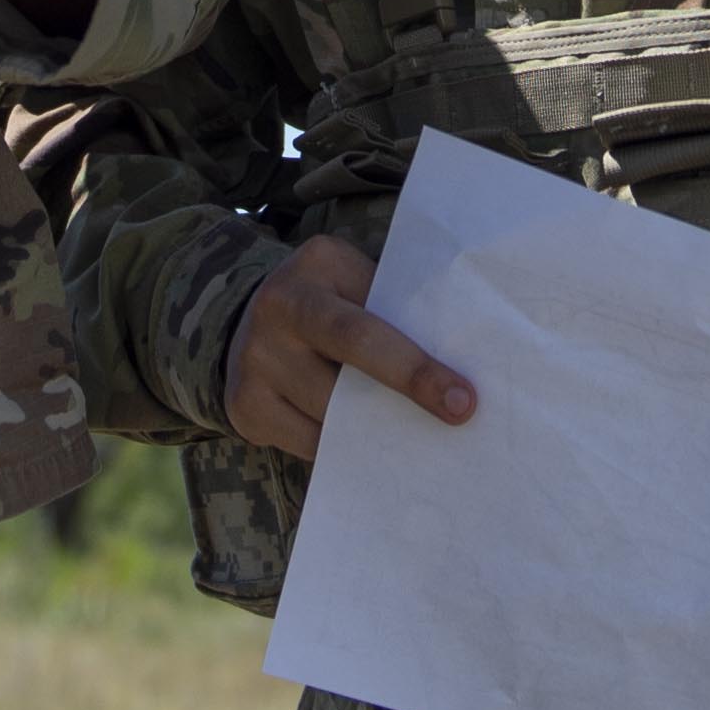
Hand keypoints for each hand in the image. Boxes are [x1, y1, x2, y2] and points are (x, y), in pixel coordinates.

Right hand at [227, 235, 473, 462]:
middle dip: (410, 382)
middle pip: (352, 351)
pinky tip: (361, 438)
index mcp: (319, 264)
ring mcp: (255, 357)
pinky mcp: (244, 404)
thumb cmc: (333, 306)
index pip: (373, 317)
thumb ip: (395, 313)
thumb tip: (453, 378)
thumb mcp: (356, 284)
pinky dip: (343, 445)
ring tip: (411, 429)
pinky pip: (308, 441)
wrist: (249, 322)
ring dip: (378, 425)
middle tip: (458, 414)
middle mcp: (279, 305)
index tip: (465, 396)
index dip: (418, 361)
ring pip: (331, 409)